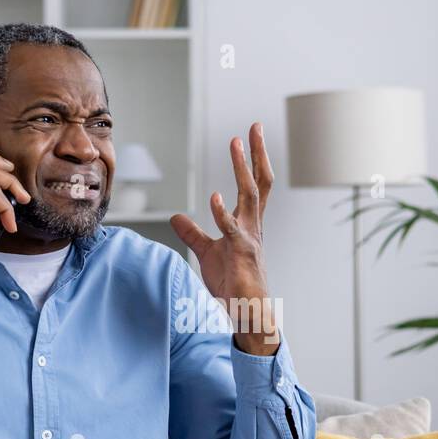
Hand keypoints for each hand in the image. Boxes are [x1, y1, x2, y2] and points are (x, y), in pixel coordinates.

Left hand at [171, 122, 278, 355]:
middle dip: (257, 153)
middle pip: (260, 182)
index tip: (249, 136)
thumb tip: (177, 216)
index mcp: (248, 223)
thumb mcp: (207, 252)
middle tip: (255, 126)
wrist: (246, 312)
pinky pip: (232, 229)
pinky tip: (213, 196)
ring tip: (236, 144)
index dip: (252, 160)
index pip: (254, 185)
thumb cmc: (232, 283)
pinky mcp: (241, 254)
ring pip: (250, 195)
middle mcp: (253, 225)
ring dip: (243, 168)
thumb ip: (193, 233)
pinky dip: (222, 212)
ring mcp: (249, 237)